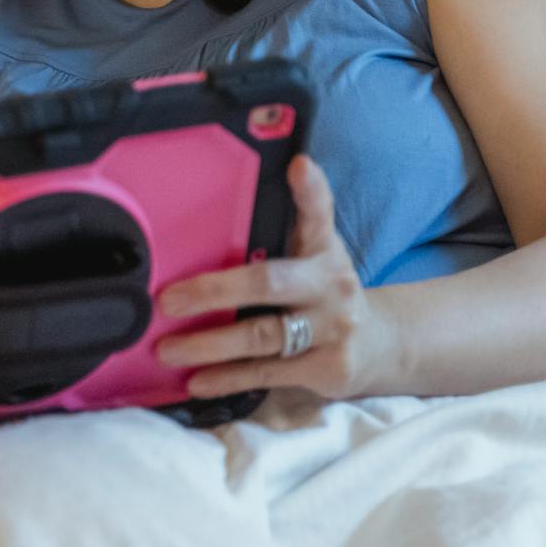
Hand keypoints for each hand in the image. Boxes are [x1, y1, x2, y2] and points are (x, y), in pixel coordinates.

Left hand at [153, 155, 395, 400]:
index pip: (319, 216)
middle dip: (214, 291)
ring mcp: (332, 331)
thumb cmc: (325, 291)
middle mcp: (332, 288)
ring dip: (209, 345)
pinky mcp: (326, 369)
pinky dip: (228, 378)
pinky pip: (267, 372)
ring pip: (261, 336)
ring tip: (165, 349)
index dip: (311, 191)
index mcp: (325, 252)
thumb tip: (287, 166)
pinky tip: (195, 381)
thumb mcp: (317, 252)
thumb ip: (298, 219)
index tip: (298, 165)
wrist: (380, 345)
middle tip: (167, 299)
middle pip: (269, 284)